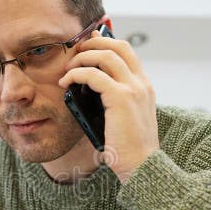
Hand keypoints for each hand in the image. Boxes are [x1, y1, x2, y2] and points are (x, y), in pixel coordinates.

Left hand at [59, 29, 158, 183]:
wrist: (142, 167)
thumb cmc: (129, 149)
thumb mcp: (124, 119)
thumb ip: (114, 102)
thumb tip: (89, 90)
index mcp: (144, 87)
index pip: (127, 52)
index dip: (105, 43)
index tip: (87, 45)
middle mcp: (141, 84)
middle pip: (117, 46)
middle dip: (92, 43)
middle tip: (74, 53)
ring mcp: (133, 89)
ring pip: (105, 55)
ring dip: (82, 58)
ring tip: (67, 69)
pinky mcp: (121, 98)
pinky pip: (93, 75)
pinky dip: (76, 74)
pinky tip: (66, 83)